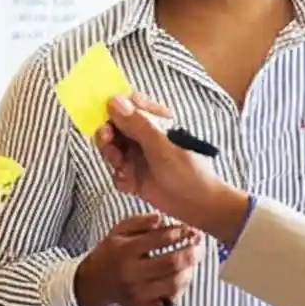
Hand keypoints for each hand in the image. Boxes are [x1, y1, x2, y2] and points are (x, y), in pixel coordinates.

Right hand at [74, 213, 204, 305]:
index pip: (160, 239)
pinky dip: (181, 288)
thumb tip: (162, 218)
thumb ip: (141, 221)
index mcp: (125, 251)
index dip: (180, 233)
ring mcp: (137, 293)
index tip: (190, 230)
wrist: (94, 282)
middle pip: (171, 264)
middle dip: (191, 253)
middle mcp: (131, 273)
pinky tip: (183, 276)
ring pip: (174, 284)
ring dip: (189, 271)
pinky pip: (169, 300)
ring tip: (193, 262)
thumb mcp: (119, 230)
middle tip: (200, 246)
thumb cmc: (111, 253)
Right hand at [95, 93, 218, 219]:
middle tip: (107, 142)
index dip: (114, 109)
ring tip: (122, 167)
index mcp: (155, 120)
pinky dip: (120, 178)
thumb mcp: (161, 146)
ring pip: (112, 149)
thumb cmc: (186, 171)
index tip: (106, 119)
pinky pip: (117, 172)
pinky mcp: (134, 176)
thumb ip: (137, 124)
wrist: (198, 205)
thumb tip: (113, 100)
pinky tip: (131, 185)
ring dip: (112, 157)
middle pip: (114, 127)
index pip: (128, 105)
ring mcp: (138, 155)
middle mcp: (144, 135)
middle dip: (107, 135)